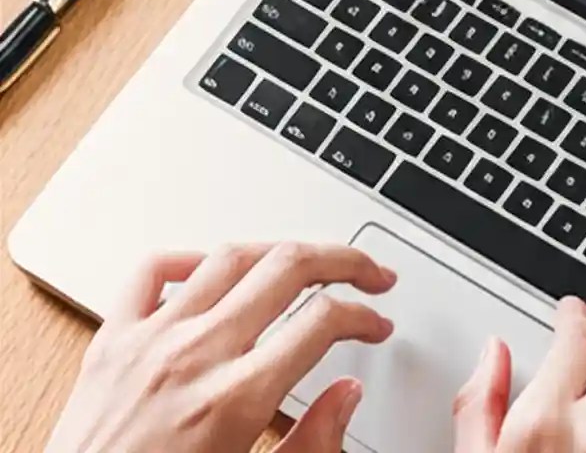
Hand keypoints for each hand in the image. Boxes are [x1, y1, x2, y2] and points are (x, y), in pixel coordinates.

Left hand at [46, 243, 398, 452]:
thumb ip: (312, 443)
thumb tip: (346, 396)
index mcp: (236, 399)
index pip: (323, 322)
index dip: (364, 315)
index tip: (376, 323)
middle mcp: (195, 356)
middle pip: (288, 267)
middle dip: (344, 261)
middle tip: (367, 273)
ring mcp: (150, 340)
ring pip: (231, 256)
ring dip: (281, 249)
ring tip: (307, 260)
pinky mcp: (112, 340)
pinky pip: (151, 270)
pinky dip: (191, 258)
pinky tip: (215, 268)